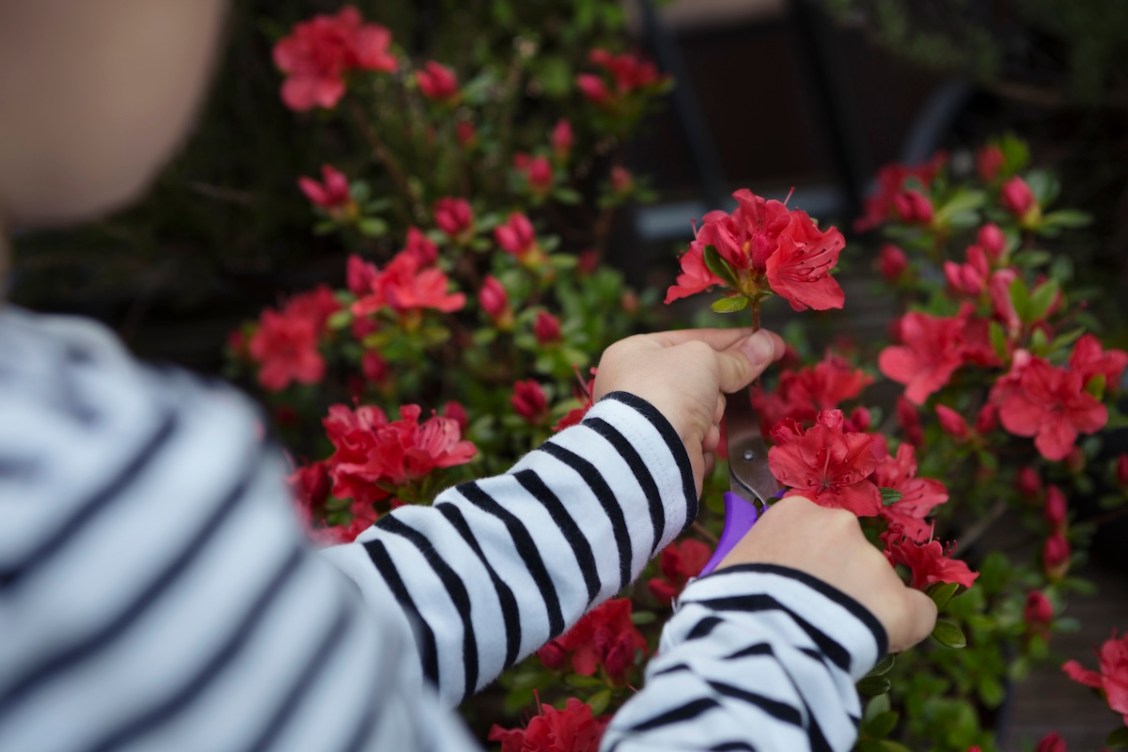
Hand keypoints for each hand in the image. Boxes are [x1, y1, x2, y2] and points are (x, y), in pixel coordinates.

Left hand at [593, 328, 783, 495]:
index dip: (733, 340)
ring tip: (699, 422)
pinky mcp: (664, 449)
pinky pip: (699, 438)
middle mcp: (639, 385)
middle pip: (701, 379)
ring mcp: (650, 420)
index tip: (768, 340)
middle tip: (717, 394)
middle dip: (716, 389)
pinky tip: (695, 442)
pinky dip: (703, 440)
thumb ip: (737, 356)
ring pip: (705, 411)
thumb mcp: (705, 359)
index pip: (694, 339)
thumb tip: (768, 344)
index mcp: (637, 352)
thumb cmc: (668, 389)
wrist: (651, 449)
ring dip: (711, 417)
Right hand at [717, 496, 937, 651]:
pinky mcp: (901, 604)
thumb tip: (745, 575)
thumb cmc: (728, 605)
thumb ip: (753, 561)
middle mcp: (839, 525)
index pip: (814, 530)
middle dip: (838, 580)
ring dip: (859, 607)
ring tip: (830, 638)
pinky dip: (903, 628)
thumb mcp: (729, 568)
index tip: (800, 584)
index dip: (810, 559)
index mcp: (794, 511)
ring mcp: (873, 562)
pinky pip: (917, 613)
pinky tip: (882, 643)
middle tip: (814, 614)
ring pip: (876, 585)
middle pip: (848, 552)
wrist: (758, 641)